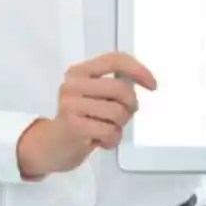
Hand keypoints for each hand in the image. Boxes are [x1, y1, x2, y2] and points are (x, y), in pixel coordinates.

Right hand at [17, 52, 156, 179]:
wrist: (52, 145)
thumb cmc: (81, 117)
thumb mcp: (94, 94)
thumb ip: (114, 84)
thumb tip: (145, 80)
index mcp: (79, 71)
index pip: (115, 60)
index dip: (138, 70)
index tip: (153, 85)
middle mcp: (72, 85)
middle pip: (121, 89)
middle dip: (130, 105)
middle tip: (123, 114)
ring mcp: (71, 106)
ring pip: (118, 112)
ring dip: (120, 125)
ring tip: (106, 128)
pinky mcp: (74, 127)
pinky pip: (111, 132)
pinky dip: (112, 140)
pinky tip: (100, 140)